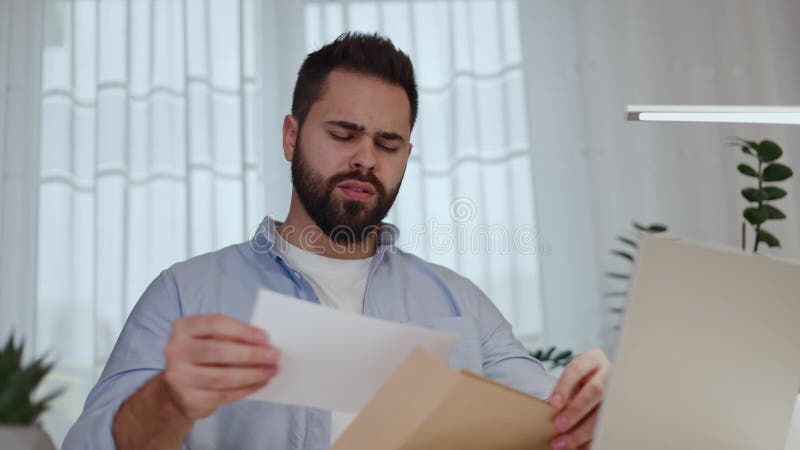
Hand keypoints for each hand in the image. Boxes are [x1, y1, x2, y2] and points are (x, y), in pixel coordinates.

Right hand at [161, 314, 279, 418]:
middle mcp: (175, 350)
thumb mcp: (211, 339)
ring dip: (253, 374)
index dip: (242, 330)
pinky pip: (223, 394)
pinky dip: (246, 389)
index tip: (265, 337)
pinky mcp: (188, 398)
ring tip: (271, 371)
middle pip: (218, 351)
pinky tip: (260, 383)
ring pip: (223, 376)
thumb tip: (264, 343)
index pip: (215, 324)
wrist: (178, 389)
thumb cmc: (203, 357)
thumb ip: (231, 337)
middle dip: (251, 354)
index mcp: (183, 328)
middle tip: (274, 356)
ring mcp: (179, 376)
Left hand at [547, 348, 609, 449]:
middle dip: (575, 410)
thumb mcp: (573, 379)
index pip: (576, 368)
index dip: (564, 386)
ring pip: (604, 411)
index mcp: (593, 358)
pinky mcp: (622, 408)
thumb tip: (551, 412)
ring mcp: (618, 390)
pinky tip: (580, 448)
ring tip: (563, 443)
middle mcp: (610, 372)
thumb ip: (564, 391)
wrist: (600, 381)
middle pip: (595, 391)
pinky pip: (609, 426)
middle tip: (558, 425)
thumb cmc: (581, 381)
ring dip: (582, 431)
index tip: (552, 404)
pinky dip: (592, 439)